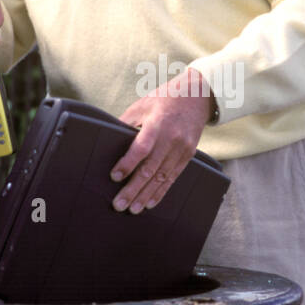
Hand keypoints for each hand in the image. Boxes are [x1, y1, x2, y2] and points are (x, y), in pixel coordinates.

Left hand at [110, 68, 215, 213]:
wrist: (198, 95)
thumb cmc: (165, 98)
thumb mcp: (142, 105)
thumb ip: (125, 123)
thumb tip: (107, 139)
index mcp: (158, 124)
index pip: (141, 148)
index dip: (128, 164)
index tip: (114, 176)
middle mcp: (171, 139)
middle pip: (150, 169)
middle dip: (133, 189)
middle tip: (119, 204)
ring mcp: (182, 149)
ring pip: (161, 178)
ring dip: (146, 195)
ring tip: (133, 209)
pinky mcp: (188, 155)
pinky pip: (173, 178)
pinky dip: (161, 192)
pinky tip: (150, 203)